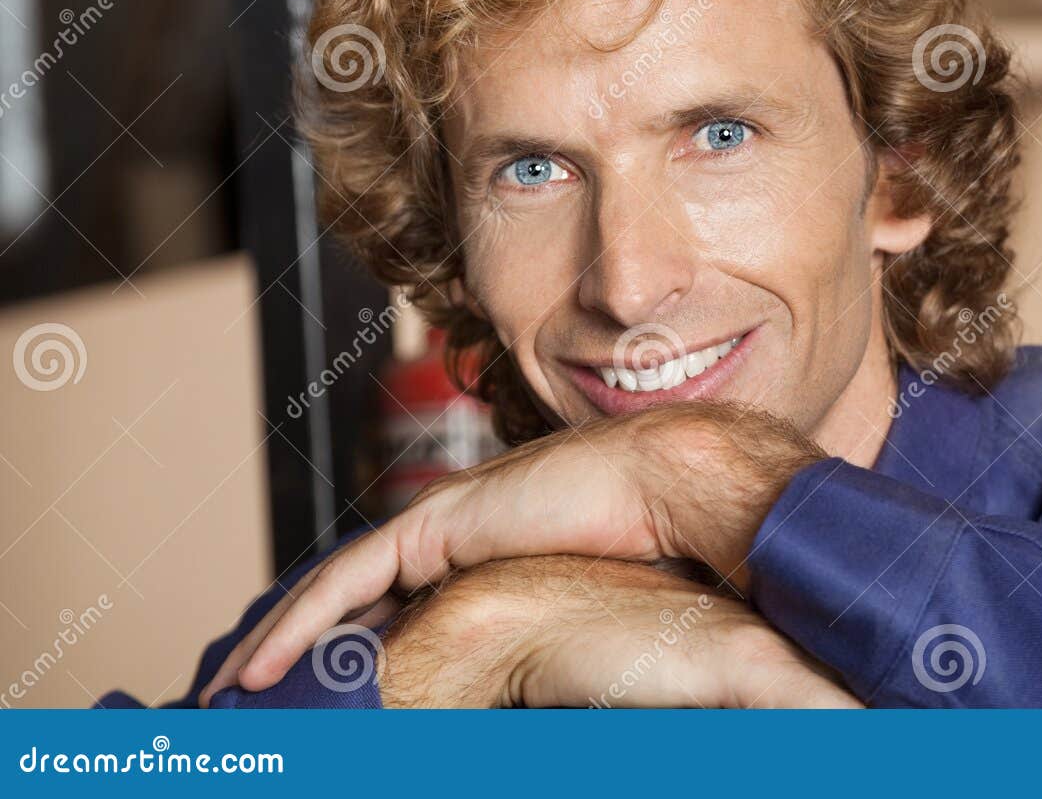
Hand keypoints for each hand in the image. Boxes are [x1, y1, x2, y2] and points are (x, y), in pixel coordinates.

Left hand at [201, 402, 823, 701]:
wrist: (662, 483)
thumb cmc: (645, 543)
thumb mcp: (576, 605)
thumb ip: (544, 634)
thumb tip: (552, 704)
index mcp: (477, 552)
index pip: (392, 605)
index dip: (347, 647)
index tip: (321, 696)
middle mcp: (445, 532)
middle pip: (349, 599)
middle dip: (295, 646)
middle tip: (251, 697)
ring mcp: (434, 523)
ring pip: (329, 591)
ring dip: (275, 641)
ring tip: (233, 693)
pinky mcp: (430, 525)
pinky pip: (343, 583)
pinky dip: (297, 626)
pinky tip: (261, 669)